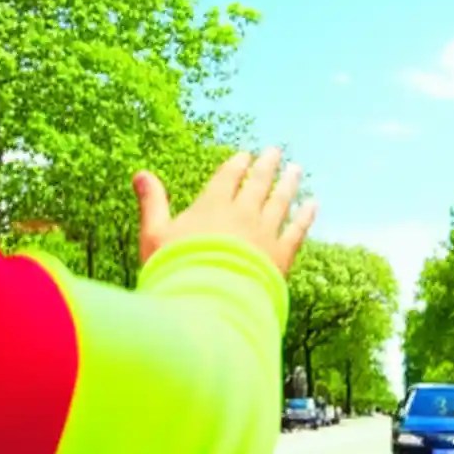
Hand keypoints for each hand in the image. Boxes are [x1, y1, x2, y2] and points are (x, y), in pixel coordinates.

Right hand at [133, 148, 316, 275]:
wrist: (210, 302)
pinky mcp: (282, 255)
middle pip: (259, 183)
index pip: (228, 178)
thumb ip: (152, 203)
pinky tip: (312, 204)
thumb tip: (140, 174)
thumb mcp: (154, 236)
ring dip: (289, 184)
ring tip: (296, 170)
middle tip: (276, 152)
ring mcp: (266, 233)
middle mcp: (243, 213)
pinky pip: (298, 229)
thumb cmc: (176, 270)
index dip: (237, 165)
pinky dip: (306, 215)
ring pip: (281, 201)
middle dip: (267, 166)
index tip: (246, 155)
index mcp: (212, 206)